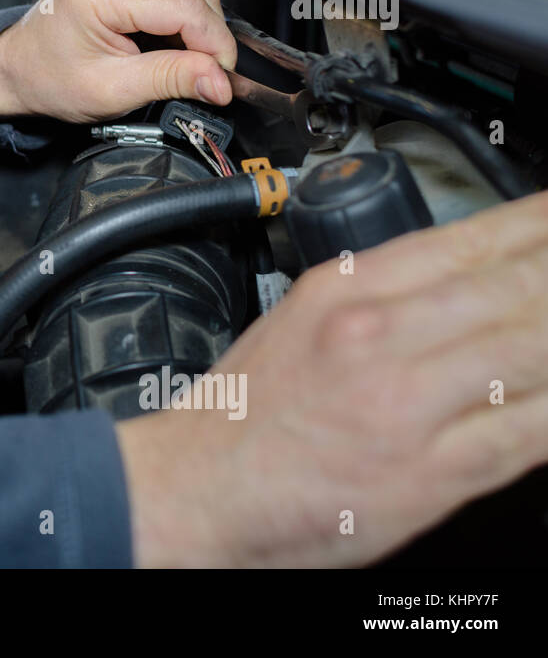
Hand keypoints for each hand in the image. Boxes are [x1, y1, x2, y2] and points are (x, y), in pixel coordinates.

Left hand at [0, 0, 236, 120]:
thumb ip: (170, 79)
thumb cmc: (48, 78)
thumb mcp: (112, 91)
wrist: (16, 66)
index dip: (214, 43)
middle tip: (206, 73)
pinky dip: (179, 12)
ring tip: (178, 58)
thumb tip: (219, 80)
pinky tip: (163, 39)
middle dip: (208, 33)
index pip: (185, 5)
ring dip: (196, 22)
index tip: (222, 77)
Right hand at [115, 189, 547, 566]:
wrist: (197, 490)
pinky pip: (530, 431)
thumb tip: (466, 284)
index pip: (470, 239)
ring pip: (533, 348)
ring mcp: (409, 404)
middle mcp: (379, 336)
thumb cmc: (242, 415)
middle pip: (516, 286)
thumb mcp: (299, 321)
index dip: (539, 222)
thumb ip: (381, 299)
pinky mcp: (432, 473)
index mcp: (344, 291)